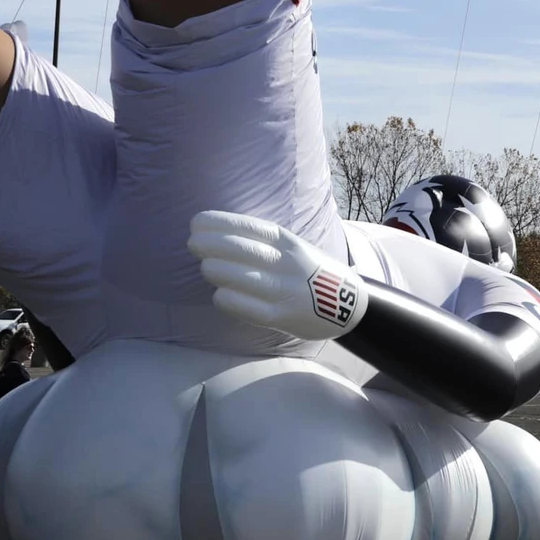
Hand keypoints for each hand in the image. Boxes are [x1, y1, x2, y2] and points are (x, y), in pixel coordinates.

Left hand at [188, 210, 368, 340]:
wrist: (347, 304)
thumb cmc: (307, 271)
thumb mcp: (292, 247)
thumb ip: (261, 244)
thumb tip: (214, 238)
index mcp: (288, 242)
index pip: (251, 227)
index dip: (222, 222)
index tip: (197, 222)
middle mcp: (287, 263)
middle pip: (247, 250)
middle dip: (215, 244)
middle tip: (192, 243)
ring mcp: (287, 290)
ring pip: (248, 278)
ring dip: (221, 270)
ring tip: (205, 267)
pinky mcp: (284, 317)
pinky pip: (254, 310)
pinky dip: (233, 302)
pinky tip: (218, 296)